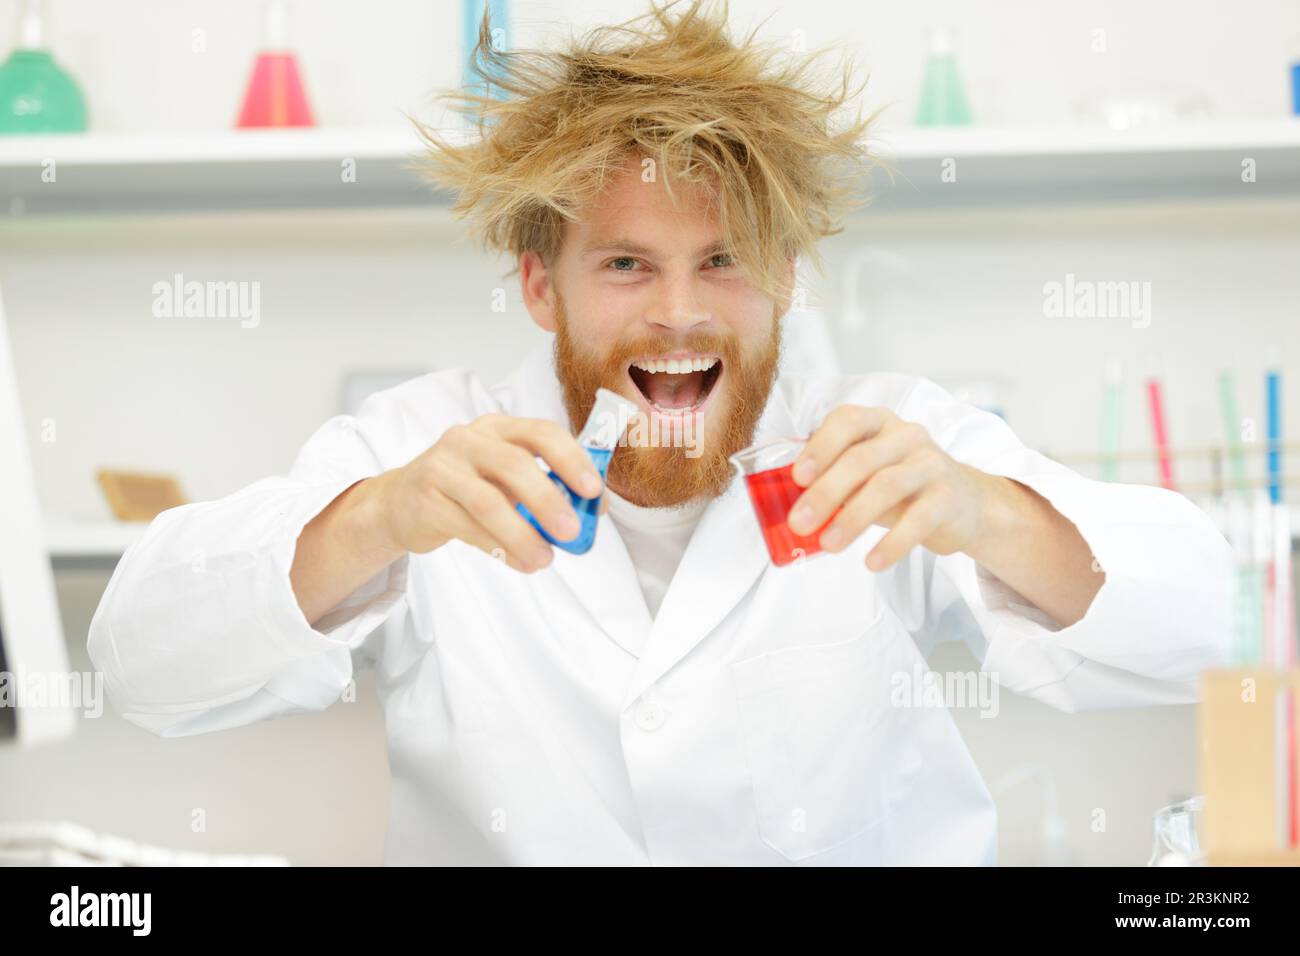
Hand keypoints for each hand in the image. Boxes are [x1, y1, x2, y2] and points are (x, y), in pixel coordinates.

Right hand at [373, 413, 603, 572]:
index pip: (540, 432)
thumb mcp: (503, 476)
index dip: (570, 459)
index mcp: (498, 428)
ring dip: (522, 534)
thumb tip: (591, 511)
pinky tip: (520, 562)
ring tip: (544, 559)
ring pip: (489, 502)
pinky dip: (499, 548)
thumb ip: (544, 485)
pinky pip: (469, 528)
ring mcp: (443, 468)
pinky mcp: (426, 501)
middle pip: (515, 465)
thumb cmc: (466, 487)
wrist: (401, 503)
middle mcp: (468, 440)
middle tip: (571, 531)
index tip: (592, 490)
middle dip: (548, 500)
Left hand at [786, 405, 993, 570]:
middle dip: (825, 492)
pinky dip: (892, 543)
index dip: (820, 447)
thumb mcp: (866, 475)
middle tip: (800, 523)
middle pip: (861, 459)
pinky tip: (872, 562)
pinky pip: (918, 520)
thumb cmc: (900, 487)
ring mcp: (930, 464)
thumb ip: (834, 482)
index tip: (798, 477)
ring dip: (853, 518)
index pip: (847, 422)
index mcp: (878, 423)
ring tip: (829, 545)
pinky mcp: (948, 497)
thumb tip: (793, 510)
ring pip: (887, 486)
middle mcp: (906, 436)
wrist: (963, 504)